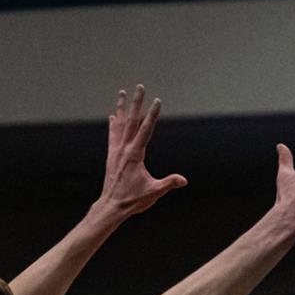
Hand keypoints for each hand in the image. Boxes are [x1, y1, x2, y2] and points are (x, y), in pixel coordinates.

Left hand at [98, 85, 185, 218]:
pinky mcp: (111, 156)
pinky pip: (112, 135)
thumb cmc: (132, 200)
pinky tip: (112, 116)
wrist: (111, 206)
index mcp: (135, 154)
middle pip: (131, 120)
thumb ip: (168, 184)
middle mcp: (123, 149)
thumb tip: (184, 180)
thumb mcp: (153, 192)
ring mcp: (116, 151)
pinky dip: (113, 125)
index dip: (152, 115)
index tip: (157, 100)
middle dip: (136, 103)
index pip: (146, 129)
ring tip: (122, 93)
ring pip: (119, 125)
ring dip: (122, 108)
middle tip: (139, 87)